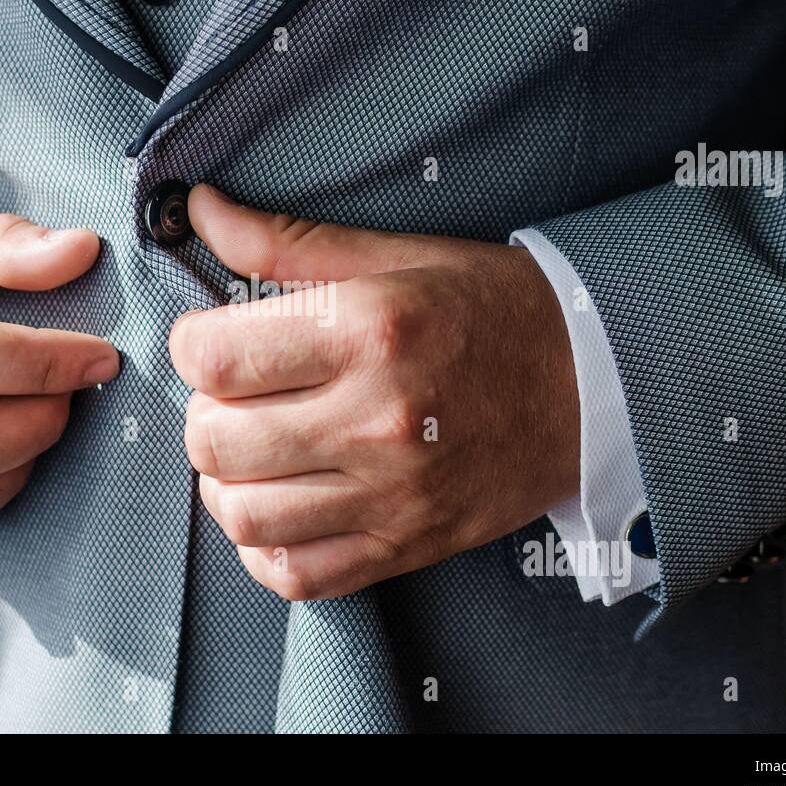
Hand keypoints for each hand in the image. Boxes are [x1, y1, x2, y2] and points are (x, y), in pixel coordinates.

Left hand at [169, 184, 578, 600]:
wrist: (595, 383)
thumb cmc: (489, 309)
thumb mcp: (396, 256)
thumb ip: (286, 241)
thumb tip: (201, 211)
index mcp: (371, 330)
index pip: (214, 358)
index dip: (191, 345)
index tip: (211, 339)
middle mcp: (378, 418)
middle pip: (214, 439)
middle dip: (204, 411)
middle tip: (235, 394)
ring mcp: (394, 495)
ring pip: (242, 515)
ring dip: (226, 480)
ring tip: (254, 450)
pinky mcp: (407, 546)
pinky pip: (295, 574)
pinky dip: (266, 546)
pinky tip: (283, 504)